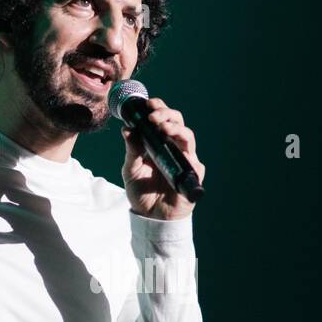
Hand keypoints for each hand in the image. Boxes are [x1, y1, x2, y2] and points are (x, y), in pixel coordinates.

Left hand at [121, 97, 205, 220]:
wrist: (149, 217)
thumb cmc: (141, 192)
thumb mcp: (131, 168)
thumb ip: (131, 149)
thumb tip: (127, 128)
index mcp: (159, 142)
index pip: (163, 119)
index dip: (158, 108)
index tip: (147, 104)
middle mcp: (174, 148)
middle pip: (177, 122)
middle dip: (166, 114)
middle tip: (153, 116)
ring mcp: (185, 160)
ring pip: (188, 136)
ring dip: (176, 128)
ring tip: (162, 127)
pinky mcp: (193, 174)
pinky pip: (194, 161)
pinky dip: (186, 154)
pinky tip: (176, 151)